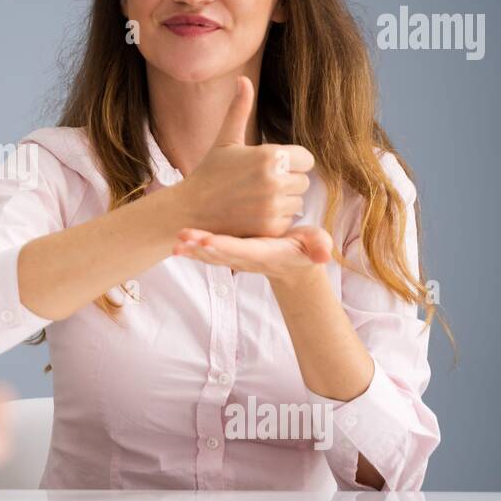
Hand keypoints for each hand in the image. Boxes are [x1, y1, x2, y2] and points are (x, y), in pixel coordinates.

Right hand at [171, 76, 315, 237]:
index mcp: (270, 155)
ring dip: (281, 202)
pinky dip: (274, 220)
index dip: (290, 163)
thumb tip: (243, 79)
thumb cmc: (210, 173)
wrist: (190, 210)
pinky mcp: (271, 227)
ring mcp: (274, 205)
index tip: (268, 168)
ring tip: (254, 200)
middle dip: (286, 183)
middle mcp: (275, 180)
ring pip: (297, 202)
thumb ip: (239, 110)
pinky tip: (252, 215)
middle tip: (257, 186)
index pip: (306, 159)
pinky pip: (288, 221)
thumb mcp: (225, 141)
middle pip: (304, 182)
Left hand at [172, 224, 333, 283]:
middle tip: (182, 237)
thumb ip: (319, 247)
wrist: (293, 263)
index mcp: (264, 253)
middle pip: (220, 253)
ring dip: (192, 249)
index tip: (209, 241)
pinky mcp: (229, 254)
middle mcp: (246, 258)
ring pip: (210, 255)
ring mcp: (235, 258)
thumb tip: (324, 255)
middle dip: (201, 247)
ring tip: (176, 240)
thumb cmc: (304, 248)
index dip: (225, 246)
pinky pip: (208, 253)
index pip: (242, 250)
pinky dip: (193, 248)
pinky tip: (177, 241)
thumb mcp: (315, 245)